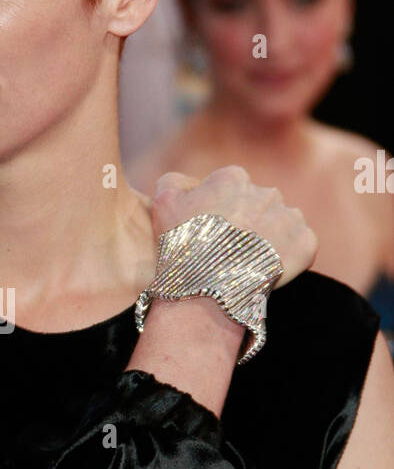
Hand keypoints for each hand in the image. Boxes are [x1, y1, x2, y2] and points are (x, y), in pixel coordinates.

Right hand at [152, 165, 316, 288]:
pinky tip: (266, 271)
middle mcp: (266, 191)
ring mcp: (289, 217)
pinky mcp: (306, 243)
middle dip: (247, 224)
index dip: (219, 211)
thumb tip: (192, 183)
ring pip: (281, 224)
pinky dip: (288, 257)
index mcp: (233, 178)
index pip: (230, 189)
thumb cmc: (182, 248)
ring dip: (269, 239)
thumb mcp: (163, 203)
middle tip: (229, 252)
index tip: (211, 233)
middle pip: (257, 205)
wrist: (208, 290)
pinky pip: (300, 246)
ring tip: (248, 264)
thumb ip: (175, 181)